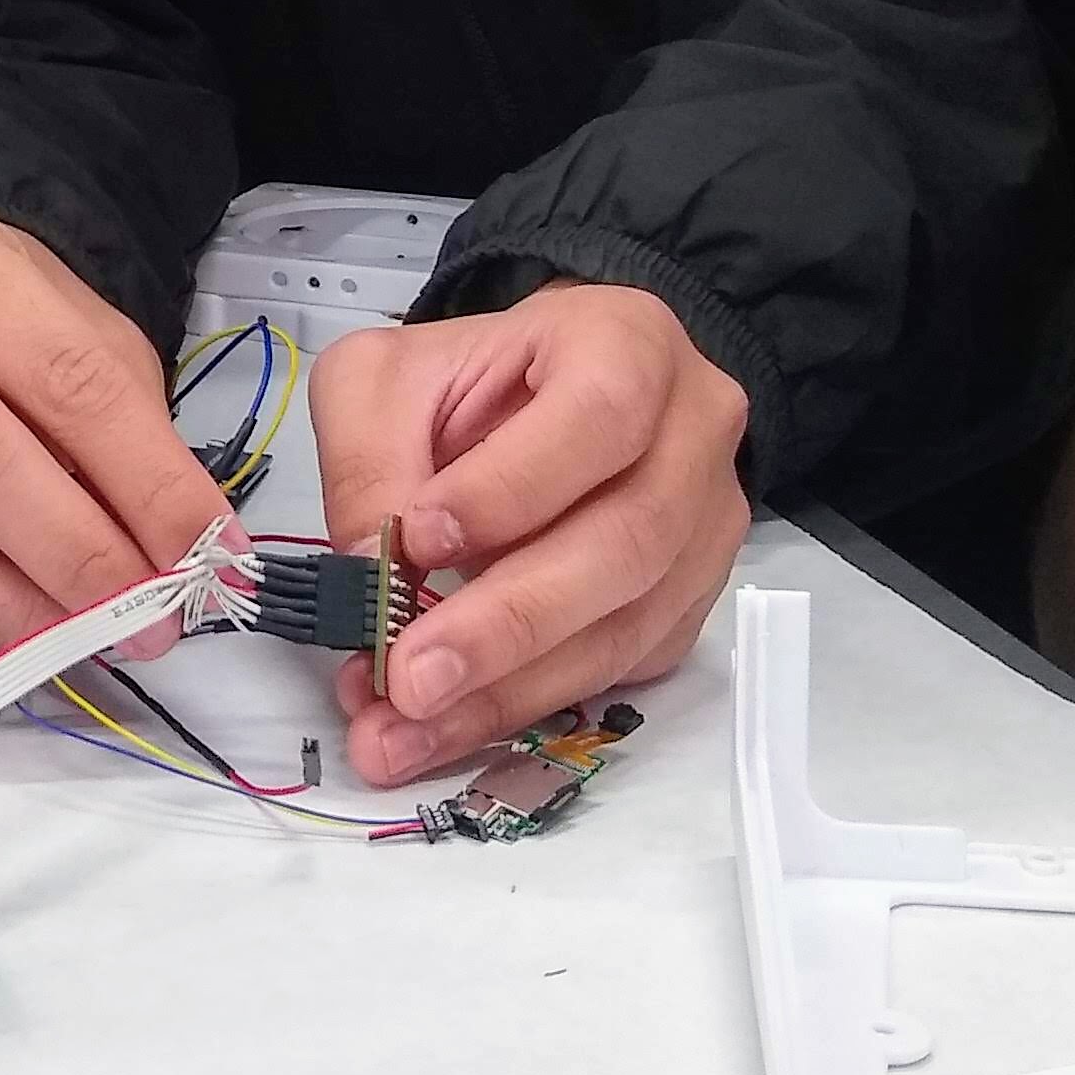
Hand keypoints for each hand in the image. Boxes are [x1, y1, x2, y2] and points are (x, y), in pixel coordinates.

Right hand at [0, 197, 229, 694]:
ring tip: (91, 637)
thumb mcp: (75, 329)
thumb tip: (182, 556)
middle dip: (81, 557)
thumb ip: (128, 429)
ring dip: (18, 621)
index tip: (210, 552)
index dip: (148, 479)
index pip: (64, 378)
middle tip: (154, 618)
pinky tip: (21, 646)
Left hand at [315, 281, 751, 783]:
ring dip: (507, 689)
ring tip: (401, 730)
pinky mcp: (686, 605)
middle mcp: (693, 434)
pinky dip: (523, 705)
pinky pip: (620, 671)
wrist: (541, 398)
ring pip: (627, 624)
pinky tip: (444, 729)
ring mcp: (704, 528)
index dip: (515, 487)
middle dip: (506, 621)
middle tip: (408, 678)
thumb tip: (374, 568)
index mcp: (629, 343)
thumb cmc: (472, 380)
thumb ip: (371, 454)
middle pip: (628, 539)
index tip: (421, 540)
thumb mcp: (389, 377)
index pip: (600, 412)